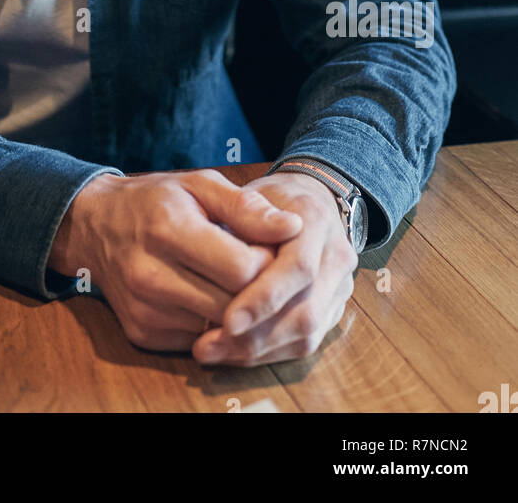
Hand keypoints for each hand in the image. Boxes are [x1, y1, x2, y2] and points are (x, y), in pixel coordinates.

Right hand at [48, 169, 302, 351]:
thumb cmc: (155, 200)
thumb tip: (293, 228)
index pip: (242, 269)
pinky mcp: (142, 334)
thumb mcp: (199, 185)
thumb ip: (246, 207)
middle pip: (233, 305)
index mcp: (169, 229)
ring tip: (235, 281)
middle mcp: (151, 275)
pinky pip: (198, 340)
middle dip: (258, 291)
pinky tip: (210, 296)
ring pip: (218, 328)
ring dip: (237, 311)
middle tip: (261, 269)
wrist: (95, 225)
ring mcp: (144, 310)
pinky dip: (212, 323)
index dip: (268, 262)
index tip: (270, 249)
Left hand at [190, 172, 358, 366]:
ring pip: (306, 335)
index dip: (264, 298)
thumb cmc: (268, 198)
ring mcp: (340, 286)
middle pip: (306, 311)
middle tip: (206, 347)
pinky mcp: (334, 309)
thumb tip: (227, 257)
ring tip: (211, 353)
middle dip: (255, 336)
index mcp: (318, 219)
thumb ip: (240, 218)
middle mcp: (337, 256)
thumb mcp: (250, 192)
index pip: (299, 268)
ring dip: (257, 351)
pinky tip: (231, 352)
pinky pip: (304, 343)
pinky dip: (266, 353)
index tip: (227, 320)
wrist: (308, 198)